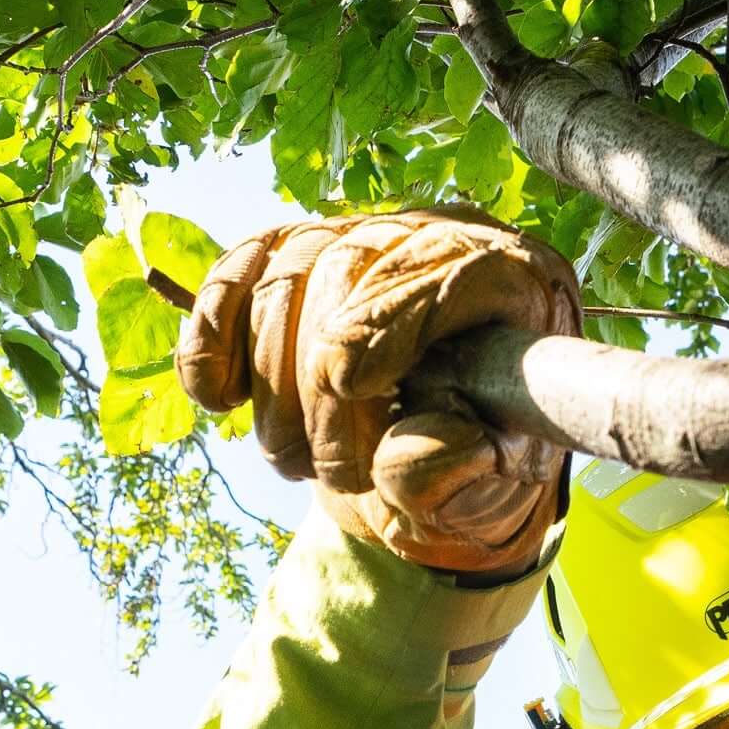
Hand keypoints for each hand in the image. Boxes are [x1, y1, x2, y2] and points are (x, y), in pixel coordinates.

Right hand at [174, 209, 580, 575]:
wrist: (449, 448)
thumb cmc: (478, 465)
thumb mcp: (490, 491)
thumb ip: (460, 478)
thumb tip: (403, 456)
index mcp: (516, 286)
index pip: (452, 270)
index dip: (395, 321)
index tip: (352, 386)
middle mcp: (440, 237)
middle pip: (353, 273)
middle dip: (324, 389)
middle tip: (332, 474)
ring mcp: (364, 238)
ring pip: (289, 272)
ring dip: (273, 380)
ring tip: (294, 461)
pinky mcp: (301, 256)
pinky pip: (240, 268)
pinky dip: (213, 331)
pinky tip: (220, 397)